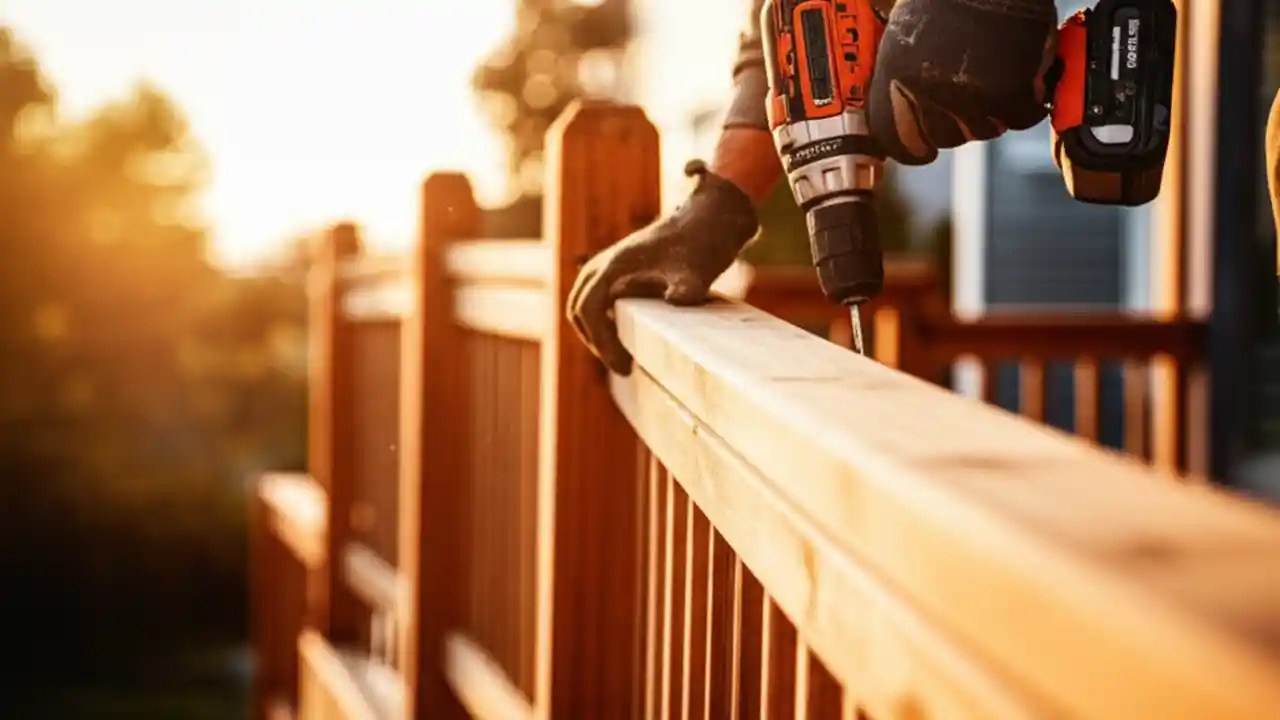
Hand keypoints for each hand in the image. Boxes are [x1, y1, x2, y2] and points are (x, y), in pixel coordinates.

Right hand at [566, 161, 758, 374]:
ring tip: (622, 357)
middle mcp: (606, 263)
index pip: (590, 309)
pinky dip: (602, 320)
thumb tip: (676, 300)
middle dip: (595, 340)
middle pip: (579, 308)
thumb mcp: (699, 270)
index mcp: (615, 264)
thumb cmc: (703, 245)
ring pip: (584, 302)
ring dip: (595, 331)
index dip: (602, 342)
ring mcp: (610, 265)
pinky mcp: (620, 270)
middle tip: (622, 366)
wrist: (710, 219)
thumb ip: (688, 287)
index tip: (624, 366)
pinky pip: (597, 298)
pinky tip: (627, 337)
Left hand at [869, 0, 1058, 164]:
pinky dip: (1027, 99)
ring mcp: (969, 98)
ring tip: (995, 68)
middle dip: (960, 118)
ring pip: (986, 130)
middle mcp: (927, 95)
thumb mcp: (902, 38)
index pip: (899, 144)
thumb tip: (900, 116)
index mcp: (893, 82)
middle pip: (947, 139)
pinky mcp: (1010, 93)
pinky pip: (1021, 116)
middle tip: (970, 84)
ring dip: (994, 108)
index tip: (925, 140)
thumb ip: (898, 82)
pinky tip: (1022, 72)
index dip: (915, 143)